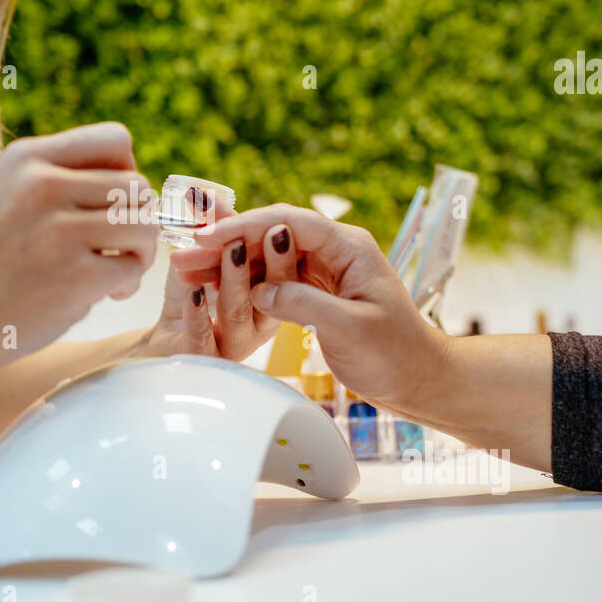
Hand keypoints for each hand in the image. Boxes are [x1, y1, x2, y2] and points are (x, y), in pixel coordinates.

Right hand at [0, 122, 158, 370]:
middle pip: (137, 185)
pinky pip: (133, 267)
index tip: (109, 205)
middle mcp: (42, 184)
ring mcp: (58, 229)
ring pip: (144, 224)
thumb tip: (136, 187)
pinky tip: (103, 293)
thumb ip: (65, 181)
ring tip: (113, 270)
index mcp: (28, 158)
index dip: (126, 172)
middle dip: (137, 219)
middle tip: (115, 248)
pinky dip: (127, 284)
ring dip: (139, 252)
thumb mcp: (11, 197)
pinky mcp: (75, 275)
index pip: (115, 140)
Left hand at [138, 193, 291, 360]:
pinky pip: (202, 339)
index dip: (282, 248)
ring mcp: (233, 343)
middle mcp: (259, 322)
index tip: (280, 225)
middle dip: (272, 261)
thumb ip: (215, 226)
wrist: (166, 336)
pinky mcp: (202, 358)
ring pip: (239, 314)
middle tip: (270, 233)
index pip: (285, 271)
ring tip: (231, 251)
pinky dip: (197, 313)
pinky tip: (192, 290)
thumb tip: (203, 192)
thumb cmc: (194, 293)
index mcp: (271, 296)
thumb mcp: (209, 254)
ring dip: (235, 280)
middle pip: (272, 292)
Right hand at [173, 203, 447, 414]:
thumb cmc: (396, 354)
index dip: (244, 227)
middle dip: (225, 244)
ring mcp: (322, 270)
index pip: (289, 223)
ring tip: (186, 272)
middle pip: (270, 235)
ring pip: (266, 257)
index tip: (206, 238)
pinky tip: (212, 289)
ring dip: (228, 264)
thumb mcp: (350, 328)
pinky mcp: (314, 291)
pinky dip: (242, 284)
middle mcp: (334, 250)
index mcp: (349, 247)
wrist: (419, 379)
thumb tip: (259, 290)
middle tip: (183, 258)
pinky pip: (272, 279)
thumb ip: (304, 304)